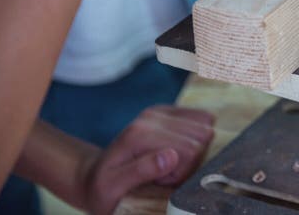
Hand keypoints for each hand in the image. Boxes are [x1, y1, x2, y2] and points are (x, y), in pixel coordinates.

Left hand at [76, 106, 214, 214]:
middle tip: (166, 173)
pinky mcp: (167, 111)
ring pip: (205, 127)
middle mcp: (152, 116)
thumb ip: (142, 171)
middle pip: (201, 136)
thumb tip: (172, 156)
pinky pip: (202, 118)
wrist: (94, 175)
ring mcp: (160, 111)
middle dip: (190, 160)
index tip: (162, 181)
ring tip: (169, 163)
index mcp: (140, 134)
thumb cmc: (103, 187)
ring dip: (193, 150)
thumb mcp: (114, 186)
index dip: (182, 171)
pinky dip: (196, 138)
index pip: (190, 149)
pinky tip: (177, 149)